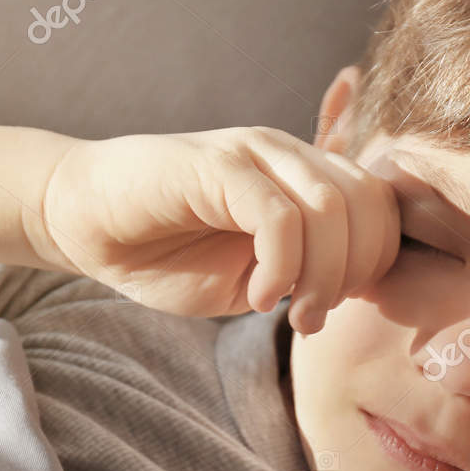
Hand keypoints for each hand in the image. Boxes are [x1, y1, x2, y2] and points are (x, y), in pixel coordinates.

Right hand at [29, 126, 400, 333]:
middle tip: (313, 317)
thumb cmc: (170, 253)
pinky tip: (258, 295)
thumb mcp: (257, 269)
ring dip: (322, 277)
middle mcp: (288, 154)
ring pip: (331, 207)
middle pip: (369, 203)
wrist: (87, 224)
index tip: (337, 305)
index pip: (382, 205)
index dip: (377, 262)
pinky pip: (279, 215)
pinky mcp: (216, 165)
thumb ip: (309, 267)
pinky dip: (282, 267)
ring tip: (289, 312)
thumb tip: (361, 286)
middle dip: (356, 273)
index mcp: (307, 175)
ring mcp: (253, 153)